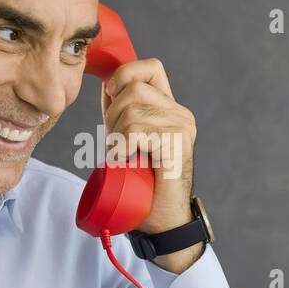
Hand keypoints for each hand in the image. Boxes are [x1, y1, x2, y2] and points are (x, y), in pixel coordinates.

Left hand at [102, 58, 201, 272]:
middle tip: (117, 142)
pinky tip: (126, 161)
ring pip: (131, 109)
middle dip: (112, 114)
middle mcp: (180, 114)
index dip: (124, 75)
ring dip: (116, 134)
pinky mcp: (177, 144)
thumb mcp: (128, 139)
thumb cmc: (143, 184)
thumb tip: (107, 84)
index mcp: (171, 108)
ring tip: (124, 155)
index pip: (149, 67)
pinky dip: (122, 146)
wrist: (163, 220)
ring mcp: (181, 128)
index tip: (111, 99)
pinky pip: (136, 130)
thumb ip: (122, 112)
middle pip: (132, 88)